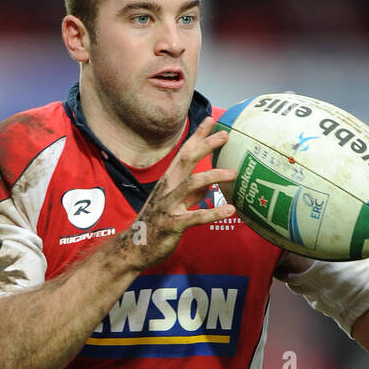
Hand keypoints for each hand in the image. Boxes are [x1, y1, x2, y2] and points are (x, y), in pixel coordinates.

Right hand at [128, 116, 237, 269]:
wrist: (135, 248)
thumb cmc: (156, 224)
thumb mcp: (174, 203)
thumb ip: (192, 193)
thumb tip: (210, 184)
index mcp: (169, 181)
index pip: (184, 153)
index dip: (197, 136)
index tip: (212, 120)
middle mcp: (168, 188)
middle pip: (187, 160)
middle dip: (205, 145)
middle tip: (225, 135)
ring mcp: (169, 205)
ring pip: (191, 184)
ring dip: (213, 176)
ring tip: (233, 173)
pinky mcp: (172, 224)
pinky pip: (195, 217)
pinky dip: (213, 213)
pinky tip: (229, 210)